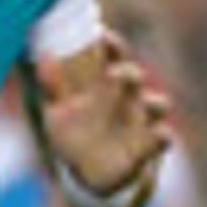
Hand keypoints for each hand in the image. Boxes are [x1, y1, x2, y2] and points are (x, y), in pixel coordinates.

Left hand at [36, 35, 172, 194]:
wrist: (87, 172)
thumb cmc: (72, 130)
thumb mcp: (57, 110)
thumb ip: (52, 86)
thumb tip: (44, 57)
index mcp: (105, 80)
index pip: (112, 54)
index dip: (111, 43)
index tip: (102, 34)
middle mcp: (127, 95)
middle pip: (134, 75)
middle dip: (128, 72)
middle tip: (114, 73)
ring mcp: (141, 119)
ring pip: (157, 103)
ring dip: (153, 102)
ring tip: (146, 103)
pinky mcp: (148, 144)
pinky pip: (163, 136)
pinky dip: (162, 134)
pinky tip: (159, 133)